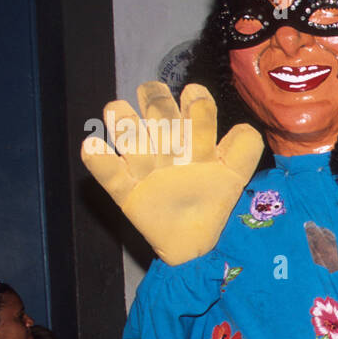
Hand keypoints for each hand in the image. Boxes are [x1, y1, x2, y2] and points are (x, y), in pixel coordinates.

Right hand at [81, 82, 263, 265]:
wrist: (196, 241)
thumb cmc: (213, 201)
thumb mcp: (234, 176)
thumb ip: (244, 152)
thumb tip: (245, 127)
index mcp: (194, 140)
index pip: (194, 112)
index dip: (195, 102)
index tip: (195, 97)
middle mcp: (167, 147)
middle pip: (158, 115)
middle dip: (157, 103)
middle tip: (157, 100)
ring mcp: (144, 168)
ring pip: (130, 137)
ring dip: (125, 122)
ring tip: (119, 112)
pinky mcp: (125, 192)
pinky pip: (108, 175)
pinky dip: (99, 161)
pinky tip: (93, 147)